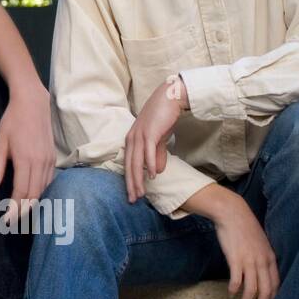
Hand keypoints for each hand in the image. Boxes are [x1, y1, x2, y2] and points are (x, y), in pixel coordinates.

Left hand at [0, 86, 55, 211]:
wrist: (34, 103)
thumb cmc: (13, 122)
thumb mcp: (0, 143)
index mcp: (25, 159)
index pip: (21, 192)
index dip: (14, 209)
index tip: (6, 221)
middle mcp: (40, 162)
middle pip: (34, 195)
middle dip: (23, 211)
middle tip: (12, 222)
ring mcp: (49, 161)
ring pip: (43, 190)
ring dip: (33, 204)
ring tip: (21, 214)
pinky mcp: (53, 158)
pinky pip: (48, 181)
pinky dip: (41, 192)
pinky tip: (32, 198)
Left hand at [123, 77, 185, 202]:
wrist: (169, 98)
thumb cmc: (163, 118)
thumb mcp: (158, 139)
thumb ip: (157, 155)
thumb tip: (156, 172)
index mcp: (132, 140)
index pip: (128, 164)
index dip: (129, 181)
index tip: (132, 195)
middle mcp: (132, 138)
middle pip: (129, 166)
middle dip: (131, 184)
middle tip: (133, 200)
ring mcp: (140, 135)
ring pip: (137, 161)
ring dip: (138, 178)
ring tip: (140, 193)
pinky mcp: (150, 132)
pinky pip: (149, 151)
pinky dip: (150, 164)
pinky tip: (153, 175)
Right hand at [200, 188, 279, 298]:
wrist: (232, 213)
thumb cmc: (245, 227)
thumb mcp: (261, 243)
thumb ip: (263, 257)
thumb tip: (261, 271)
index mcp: (271, 258)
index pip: (276, 285)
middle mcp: (262, 262)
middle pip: (266, 291)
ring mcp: (249, 261)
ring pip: (252, 289)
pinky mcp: (235, 258)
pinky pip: (237, 279)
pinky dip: (234, 289)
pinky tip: (231, 292)